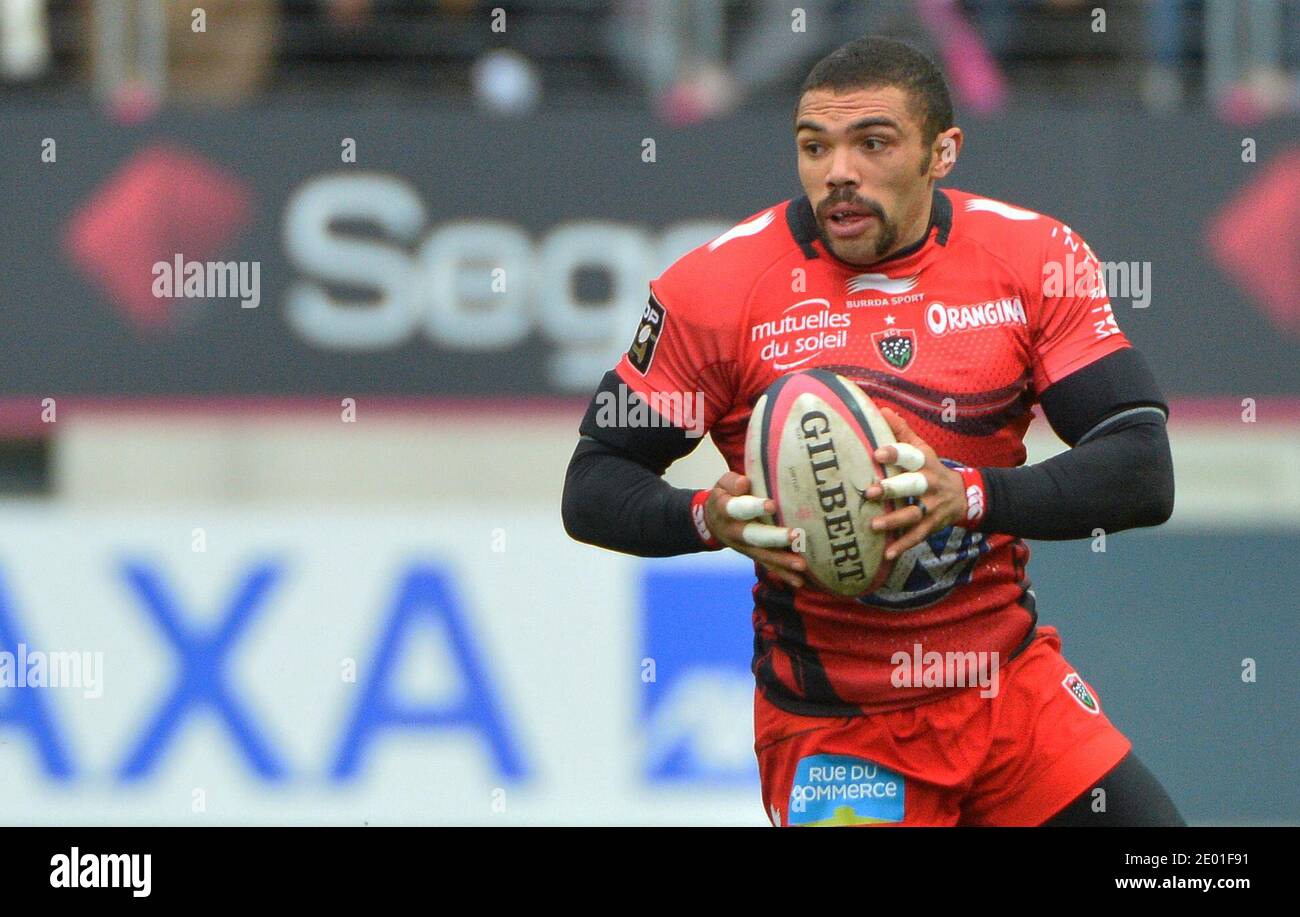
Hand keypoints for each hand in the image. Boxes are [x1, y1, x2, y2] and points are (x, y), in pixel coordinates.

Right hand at [703, 471, 806, 588]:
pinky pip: (768, 566)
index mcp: (725, 510)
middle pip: (753, 536)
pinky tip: (799, 581)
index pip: (738, 509)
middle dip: (774, 537)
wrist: (712, 521)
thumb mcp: (722, 484)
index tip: (771, 505)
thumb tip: (744, 483)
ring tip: (801, 565)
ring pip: (763, 555)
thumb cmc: (725, 496)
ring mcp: (743, 547)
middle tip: (794, 536)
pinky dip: (783, 574)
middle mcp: (734, 532)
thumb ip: (732, 482)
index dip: (753, 507)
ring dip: (782, 561)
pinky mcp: (753, 555)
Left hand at [865, 407, 967, 559]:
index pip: (911, 456)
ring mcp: (932, 507)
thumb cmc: (931, 469)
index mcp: (925, 463)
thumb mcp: (922, 449)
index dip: (895, 453)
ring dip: (894, 521)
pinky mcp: (932, 525)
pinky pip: (917, 536)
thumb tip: (881, 409)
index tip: (877, 453)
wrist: (964, 496)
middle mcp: (930, 484)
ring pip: (913, 514)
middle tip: (871, 491)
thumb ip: (901, 432)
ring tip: (873, 525)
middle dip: (892, 489)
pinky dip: (903, 545)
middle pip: (912, 485)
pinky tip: (887, 554)